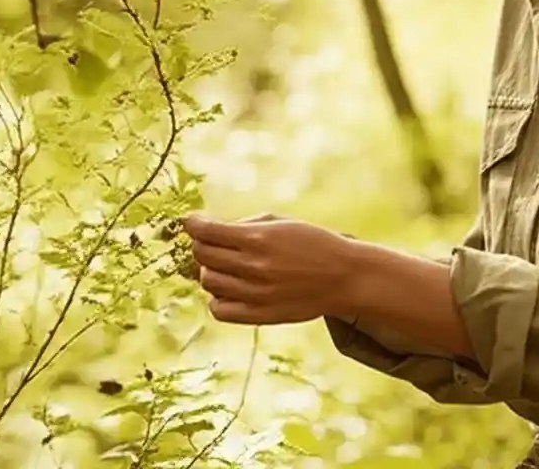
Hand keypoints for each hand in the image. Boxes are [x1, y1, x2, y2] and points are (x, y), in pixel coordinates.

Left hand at [181, 212, 358, 324]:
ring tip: (228, 266)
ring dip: (211, 270)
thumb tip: (211, 231)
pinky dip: (217, 298)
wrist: (345, 277)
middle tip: (214, 243)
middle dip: (203, 245)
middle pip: (203, 256)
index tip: (193, 222)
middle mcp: (254, 266)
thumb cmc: (315, 244)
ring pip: (208, 281)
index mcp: (259, 238)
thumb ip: (246, 225)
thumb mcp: (283, 223)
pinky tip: (231, 289)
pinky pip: (219, 309)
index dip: (193, 224)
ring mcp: (255, 293)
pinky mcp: (260, 315)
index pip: (206, 232)